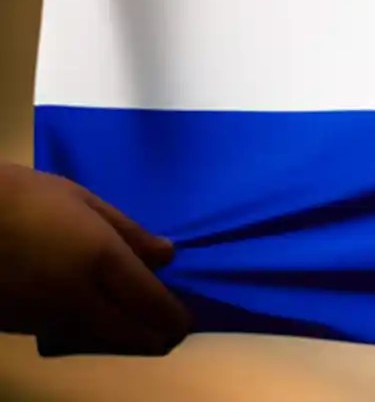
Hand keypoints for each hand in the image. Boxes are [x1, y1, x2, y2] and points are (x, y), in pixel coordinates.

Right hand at [0, 163, 189, 354]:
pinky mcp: (23, 326)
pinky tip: (100, 316)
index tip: (186, 319)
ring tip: (139, 321)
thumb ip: (129, 232)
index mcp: (101, 258)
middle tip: (169, 329)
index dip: (175, 318)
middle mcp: (79, 295)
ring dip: (126, 337)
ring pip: (102, 340)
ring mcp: (49, 315)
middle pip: (131, 334)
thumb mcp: (83, 201)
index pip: (152, 304)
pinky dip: (94, 333)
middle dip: (156, 336)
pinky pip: (72, 336)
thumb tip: (167, 256)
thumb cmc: (25, 197)